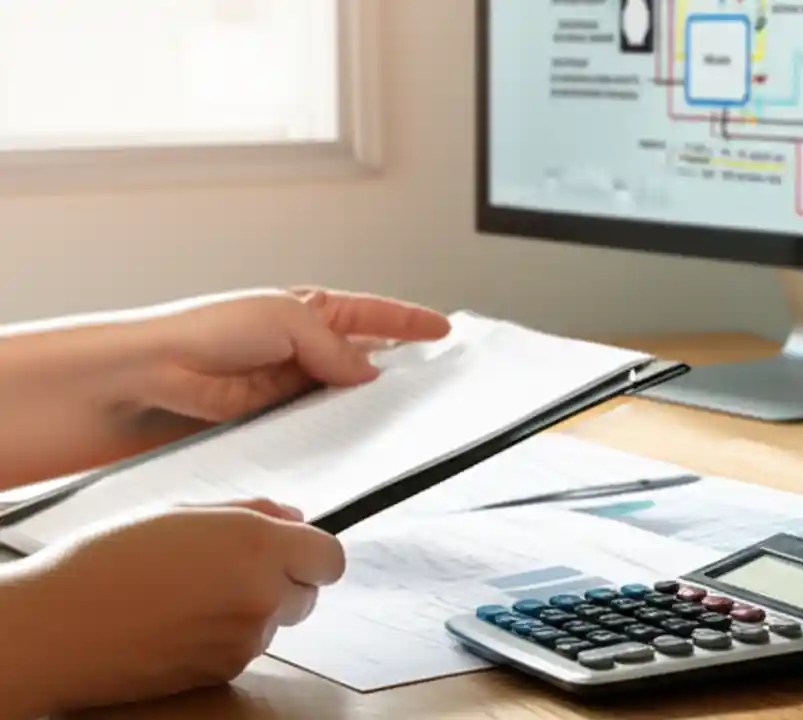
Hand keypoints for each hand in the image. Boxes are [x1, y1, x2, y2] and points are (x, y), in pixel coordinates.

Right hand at [8, 498, 343, 714]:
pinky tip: (179, 623)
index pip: (330, 557)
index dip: (312, 553)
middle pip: (308, 593)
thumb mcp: (182, 513)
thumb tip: (296, 517)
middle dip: (282, 581)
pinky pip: (245, 648)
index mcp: (256, 545)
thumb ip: (251, 512)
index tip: (294, 551)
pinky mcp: (224, 672)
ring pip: (274, 622)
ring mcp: (245, 639)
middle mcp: (261, 594)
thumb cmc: (108, 560)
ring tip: (189, 595)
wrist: (56, 627)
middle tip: (229, 569)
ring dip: (250, 610)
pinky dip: (225, 637)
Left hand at [139, 287, 450, 422]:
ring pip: (347, 399)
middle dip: (399, 370)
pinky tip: (355, 440)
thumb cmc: (205, 331)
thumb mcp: (286, 319)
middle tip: (434, 385)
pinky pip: (321, 428)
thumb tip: (368, 372)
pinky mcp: (279, 423)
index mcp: (310, 312)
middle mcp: (305, 349)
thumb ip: (334, 345)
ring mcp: (294, 388)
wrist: (152, 377)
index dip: (410, 323)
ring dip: (368, 407)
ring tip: (401, 417)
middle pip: (367, 360)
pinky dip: (339, 432)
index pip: (373, 315)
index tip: (444, 331)